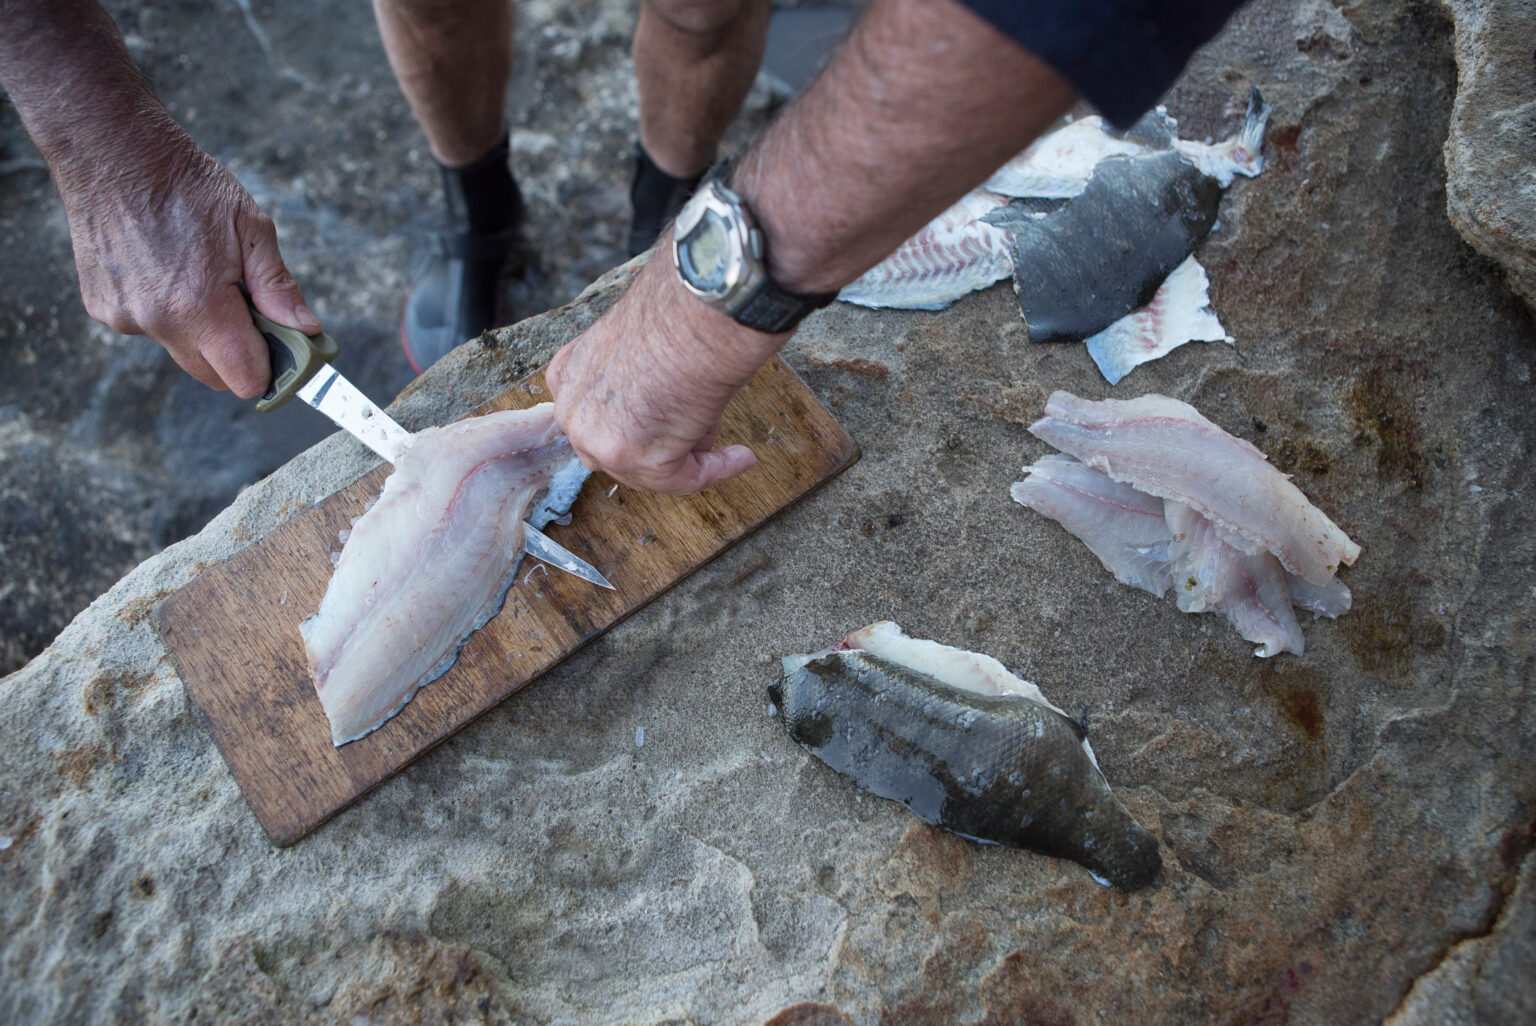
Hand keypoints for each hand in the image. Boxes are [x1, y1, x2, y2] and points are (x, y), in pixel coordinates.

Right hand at [56, 119, 319, 397]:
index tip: (280, 347)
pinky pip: (148, 328)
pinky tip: (163, 269)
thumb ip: (279, 288)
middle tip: (245, 307)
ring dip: (199, 330)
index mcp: (200, 306)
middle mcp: (157, 321)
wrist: (113, 152)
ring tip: (198, 276)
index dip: (269, 369)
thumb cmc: (187, 185)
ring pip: (180, 350)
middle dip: (237, 353)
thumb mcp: (251, 230)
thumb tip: (308, 330)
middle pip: (212, 374)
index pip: (244, 379)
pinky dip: (164, 312)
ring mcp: (124, 318)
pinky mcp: (102, 308)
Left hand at [546, 251, 785, 492]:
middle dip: (656, 446)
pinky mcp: (636, 460)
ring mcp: (599, 440)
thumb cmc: (678, 312)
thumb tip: (669, 404)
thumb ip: (636, 378)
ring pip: (646, 469)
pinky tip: (741, 457)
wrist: (696, 312)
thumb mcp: (637, 343)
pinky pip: (683, 479)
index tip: (667, 424)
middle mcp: (573, 411)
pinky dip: (717, 469)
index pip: (597, 417)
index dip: (636, 422)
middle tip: (697, 435)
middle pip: (614, 449)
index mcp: (568, 375)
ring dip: (688, 457)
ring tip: (723, 445)